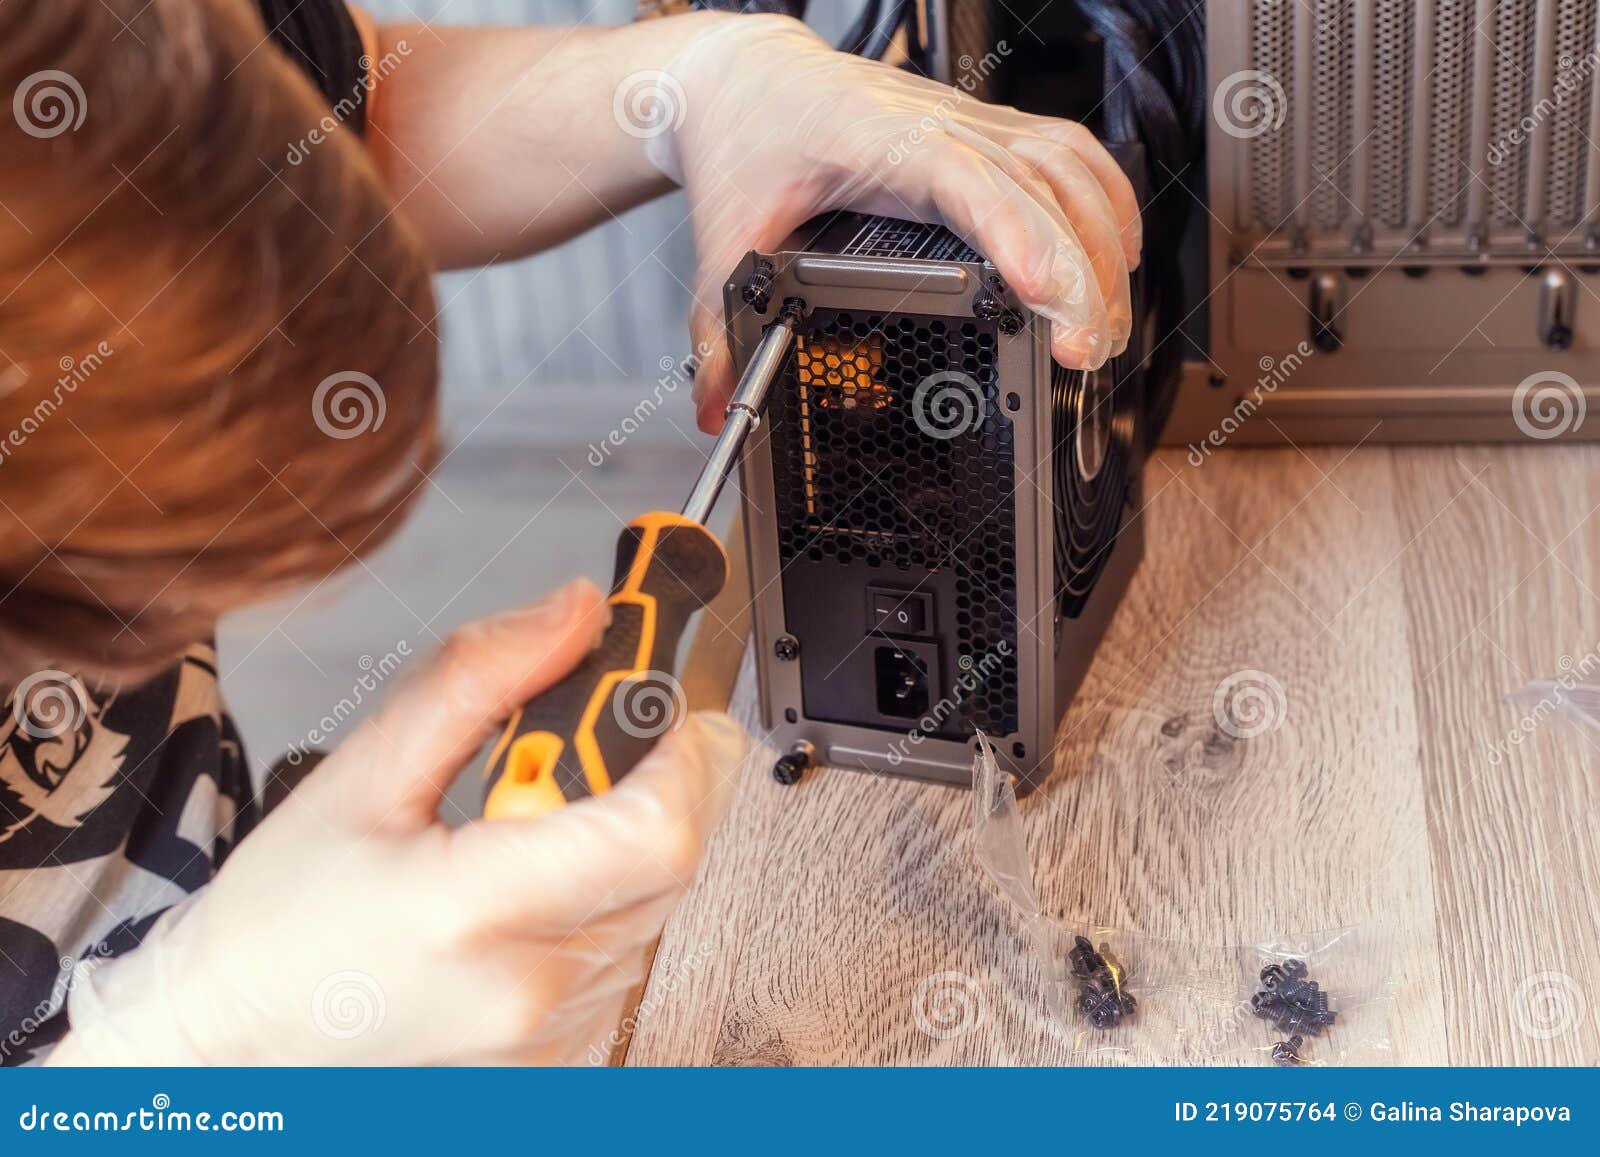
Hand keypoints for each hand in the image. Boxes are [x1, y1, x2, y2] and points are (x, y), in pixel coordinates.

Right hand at [49, 580, 747, 1064]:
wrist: (234, 1038)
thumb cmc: (280, 916)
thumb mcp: (362, 773)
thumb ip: (478, 680)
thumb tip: (575, 614)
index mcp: (475, 914)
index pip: (659, 829)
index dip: (677, 751)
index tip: (645, 705)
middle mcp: (529, 989)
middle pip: (673, 860)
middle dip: (651, 780)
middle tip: (572, 751)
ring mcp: (551, 1035)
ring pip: (656, 904)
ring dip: (621, 845)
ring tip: (527, 830)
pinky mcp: (561, 1057)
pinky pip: (625, 955)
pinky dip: (602, 905)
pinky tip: (528, 894)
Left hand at [647, 14, 1141, 432]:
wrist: (747, 78)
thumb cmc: (746, 138)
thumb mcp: (723, 237)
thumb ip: (719, 328)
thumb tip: (714, 409)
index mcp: (876, 141)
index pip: (967, 182)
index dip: (1014, 235)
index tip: (1045, 295)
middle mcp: (937, 123)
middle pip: (1038, 186)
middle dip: (1077, 272)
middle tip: (1089, 351)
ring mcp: (970, 121)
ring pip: (1068, 167)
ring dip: (1102, 241)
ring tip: (1110, 322)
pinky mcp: (984, 129)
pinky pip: (1067, 153)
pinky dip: (1104, 201)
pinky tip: (1116, 252)